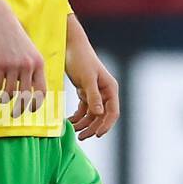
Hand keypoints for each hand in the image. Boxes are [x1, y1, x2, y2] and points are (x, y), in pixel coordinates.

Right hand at [0, 0, 46, 114]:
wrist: (0, 20)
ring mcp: (13, 65)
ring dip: (4, 97)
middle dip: (19, 108)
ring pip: (10, 92)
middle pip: (25, 95)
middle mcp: (28, 66)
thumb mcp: (29, 51)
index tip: (30, 109)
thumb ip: (32, 68)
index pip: (41, 90)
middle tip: (14, 114)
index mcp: (38, 63)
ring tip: (1, 97)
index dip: (36, 103)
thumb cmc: (14, 37)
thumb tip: (30, 90)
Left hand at [65, 13, 118, 138]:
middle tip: (81, 137)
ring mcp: (96, 93)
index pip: (112, 112)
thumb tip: (99, 114)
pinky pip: (84, 109)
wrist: (70, 46)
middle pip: (102, 116)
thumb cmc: (81, 59)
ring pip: (92, 115)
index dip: (106, 125)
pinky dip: (77, 116)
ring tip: (72, 131)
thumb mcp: (87, 78)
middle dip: (92, 127)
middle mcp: (105, 93)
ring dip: (84, 124)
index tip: (96, 135)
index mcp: (110, 89)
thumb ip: (93, 96)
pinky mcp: (85, 92)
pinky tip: (69, 122)